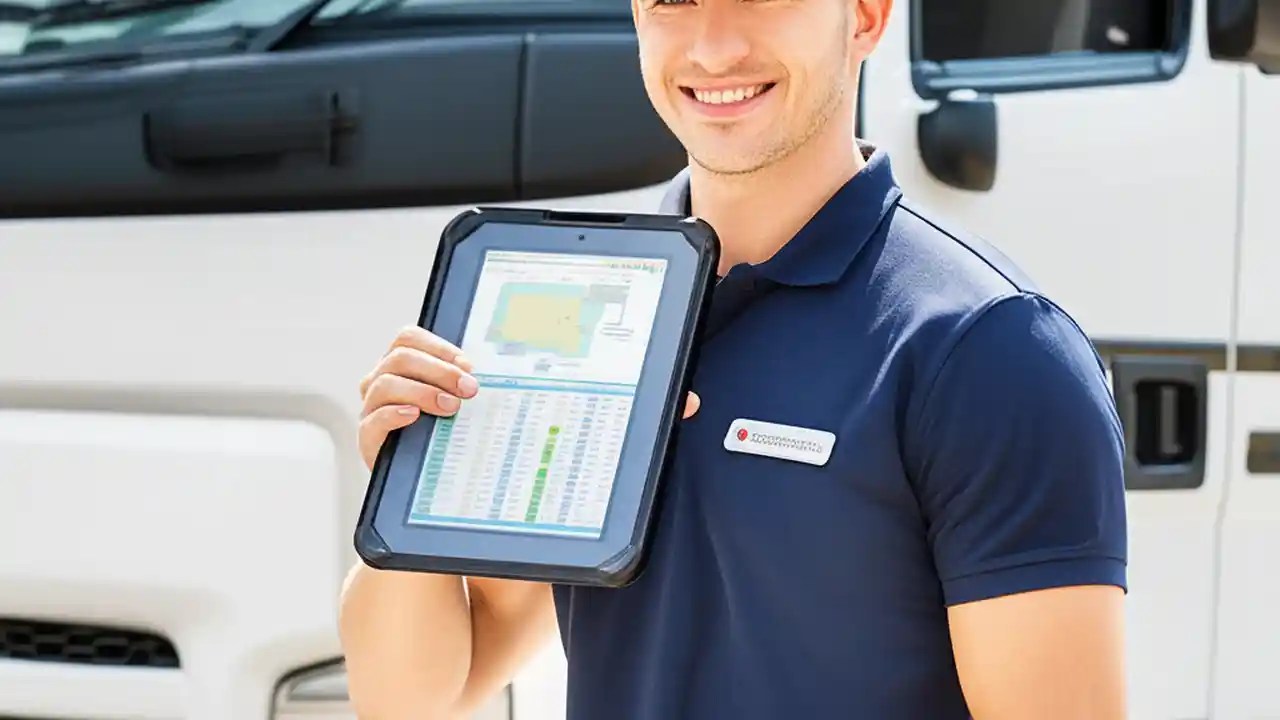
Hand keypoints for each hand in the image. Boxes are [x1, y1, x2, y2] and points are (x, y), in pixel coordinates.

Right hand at [357, 326, 700, 470]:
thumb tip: (689, 403)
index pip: (444, 326)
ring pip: (383, 370)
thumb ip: (621, 422)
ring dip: (419, 378)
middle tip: (475, 378)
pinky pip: (371, 420)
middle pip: (406, 338)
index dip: (458, 321)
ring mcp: (395, 420)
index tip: (490, 335)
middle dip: (437, 350)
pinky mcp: (382, 456)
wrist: (471, 555)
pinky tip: (420, 421)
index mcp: (460, 376)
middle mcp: (421, 391)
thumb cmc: (520, 487)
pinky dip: (390, 413)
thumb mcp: (568, 447)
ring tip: (458, 403)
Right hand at [357, 326, 478, 469]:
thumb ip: (457, 384)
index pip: (408, 339)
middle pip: (400, 358)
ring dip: (423, 392)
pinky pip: (374, 420)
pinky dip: (395, 414)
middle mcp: (379, 381)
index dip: (438, 347)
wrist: (420, 477)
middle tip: (468, 389)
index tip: (467, 365)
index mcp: (397, 366)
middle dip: (439, 370)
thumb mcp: (448, 402)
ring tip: (450, 406)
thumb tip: (479, 374)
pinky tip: (415, 416)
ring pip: (386, 384)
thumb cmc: (437, 433)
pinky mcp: (367, 437)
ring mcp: (370, 408)